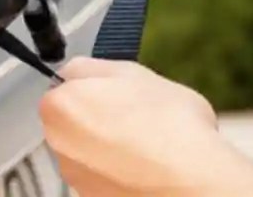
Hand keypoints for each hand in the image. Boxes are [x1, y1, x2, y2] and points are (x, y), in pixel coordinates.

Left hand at [41, 58, 252, 195]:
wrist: (194, 183)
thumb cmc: (170, 125)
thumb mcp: (131, 71)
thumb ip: (93, 68)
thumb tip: (77, 71)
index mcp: (59, 106)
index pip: (66, 86)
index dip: (97, 87)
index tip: (119, 93)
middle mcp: (58, 143)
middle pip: (75, 120)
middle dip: (100, 117)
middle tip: (138, 118)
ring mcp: (74, 175)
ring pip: (89, 150)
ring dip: (109, 147)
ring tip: (149, 146)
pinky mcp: (92, 196)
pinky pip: (104, 176)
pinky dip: (120, 172)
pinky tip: (148, 168)